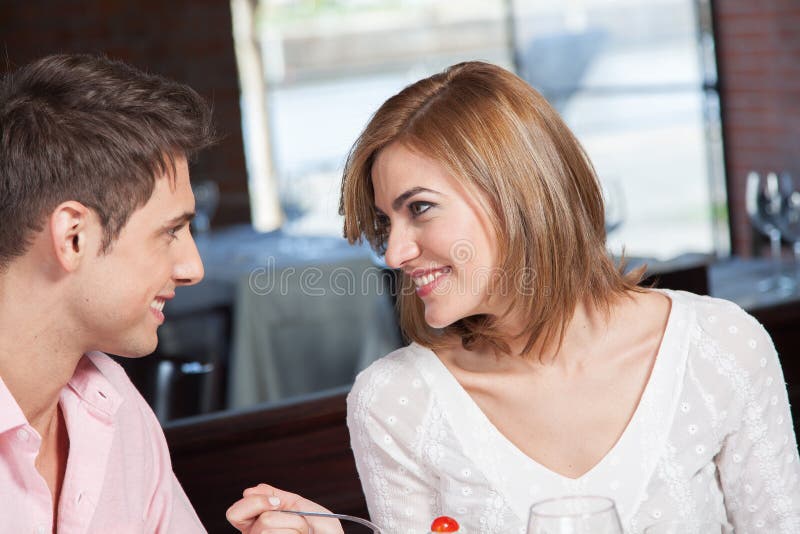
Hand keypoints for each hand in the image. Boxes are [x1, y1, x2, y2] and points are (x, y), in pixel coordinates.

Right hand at [226, 483, 343, 533]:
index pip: (235, 513)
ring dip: (296, 527)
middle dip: (288, 517)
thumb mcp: (298, 505)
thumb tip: (248, 491)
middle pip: (261, 520)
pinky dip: (295, 533)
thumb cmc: (321, 530)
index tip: (277, 501)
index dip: (255, 502)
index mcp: (257, 525)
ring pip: (268, 528)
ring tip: (303, 533)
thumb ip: (274, 496)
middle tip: (300, 523)